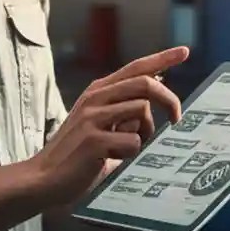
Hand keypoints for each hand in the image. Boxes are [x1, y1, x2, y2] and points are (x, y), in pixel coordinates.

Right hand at [28, 47, 188, 206]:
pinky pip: (133, 141)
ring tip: (126, 148)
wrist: (44, 178)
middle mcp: (95, 98)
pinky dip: (130, 154)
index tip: (185, 51)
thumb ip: (126, 111)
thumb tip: (156, 91)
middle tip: (177, 119)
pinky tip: (109, 160)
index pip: (136, 68)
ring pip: (141, 111)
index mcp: (98, 91)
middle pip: (145, 84)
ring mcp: (93, 117)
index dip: (162, 59)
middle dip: (169, 100)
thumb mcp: (102, 125)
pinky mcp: (94, 139)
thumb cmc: (78, 155)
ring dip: (144, 133)